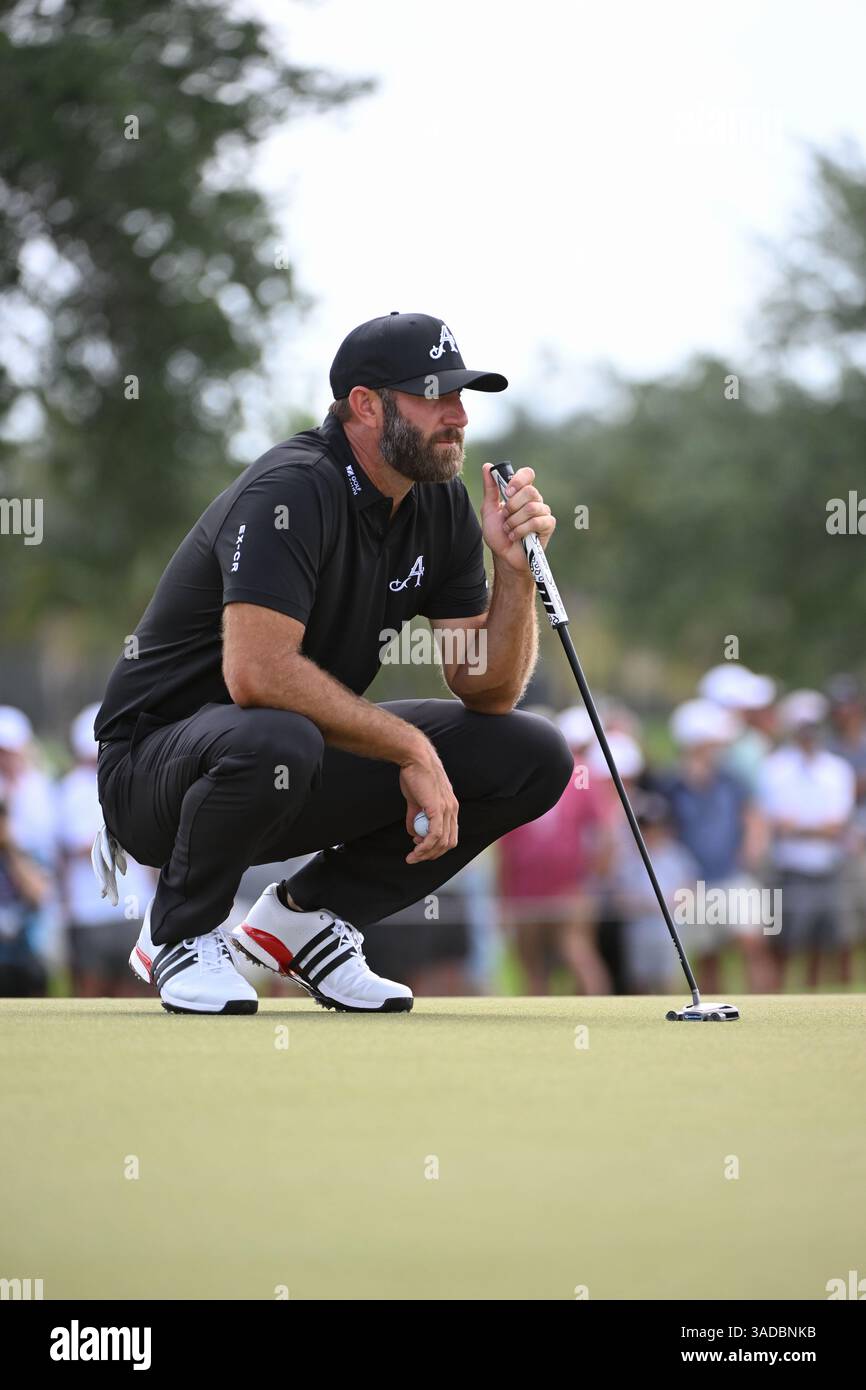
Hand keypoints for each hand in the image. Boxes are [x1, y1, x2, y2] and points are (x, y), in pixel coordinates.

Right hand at [399, 747, 458, 863]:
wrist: (415, 758)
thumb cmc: (415, 775)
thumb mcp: (416, 799)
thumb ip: (416, 816)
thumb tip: (412, 832)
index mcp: (450, 806)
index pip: (450, 834)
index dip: (437, 846)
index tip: (420, 847)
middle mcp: (452, 809)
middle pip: (449, 842)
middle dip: (432, 854)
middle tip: (415, 857)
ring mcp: (447, 809)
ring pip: (442, 842)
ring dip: (426, 853)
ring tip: (412, 857)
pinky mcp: (438, 808)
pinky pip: (435, 835)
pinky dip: (425, 846)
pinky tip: (416, 849)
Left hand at [480, 462, 555, 573]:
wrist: (503, 556)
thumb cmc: (498, 534)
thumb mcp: (489, 510)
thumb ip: (490, 489)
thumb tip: (487, 466)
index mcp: (521, 493)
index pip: (527, 474)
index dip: (518, 480)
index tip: (508, 492)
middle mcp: (534, 500)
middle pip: (530, 491)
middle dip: (512, 507)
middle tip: (506, 518)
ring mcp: (542, 512)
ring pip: (532, 507)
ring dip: (515, 521)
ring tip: (509, 530)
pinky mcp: (548, 525)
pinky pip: (538, 522)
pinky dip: (522, 530)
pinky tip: (516, 536)